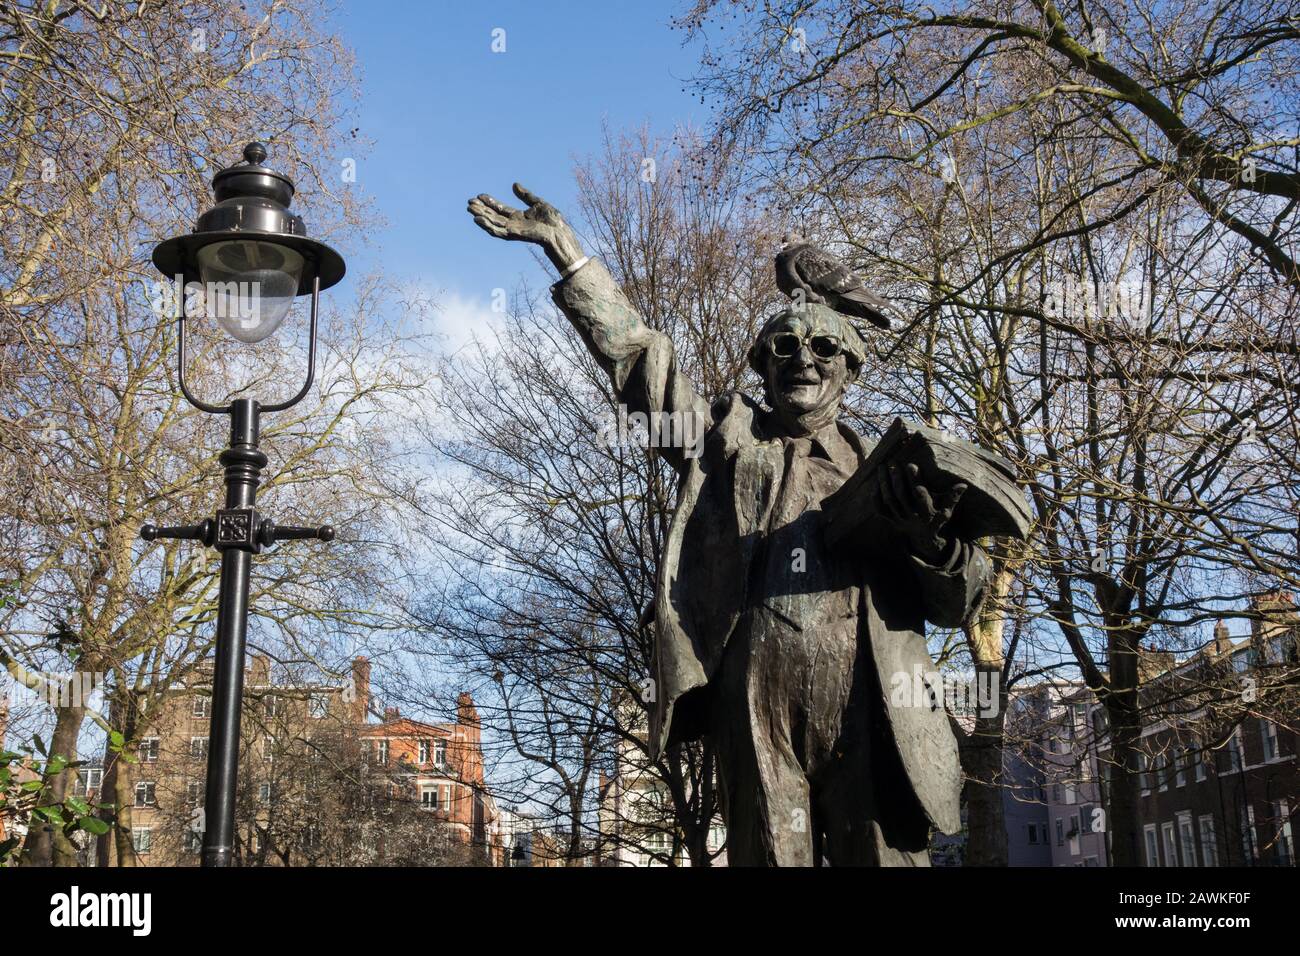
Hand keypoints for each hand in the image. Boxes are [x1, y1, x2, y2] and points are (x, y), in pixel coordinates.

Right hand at [467, 183, 585, 272]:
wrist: (559, 231)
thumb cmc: (552, 220)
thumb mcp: (537, 202)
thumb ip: (525, 195)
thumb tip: (514, 185)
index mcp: (518, 216)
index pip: (500, 209)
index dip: (490, 202)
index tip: (479, 195)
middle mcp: (513, 224)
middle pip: (493, 216)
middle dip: (481, 209)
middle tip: (470, 202)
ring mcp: (513, 229)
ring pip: (492, 223)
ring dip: (481, 216)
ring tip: (470, 209)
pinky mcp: (513, 234)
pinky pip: (497, 231)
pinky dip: (487, 225)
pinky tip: (478, 219)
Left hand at [874, 461, 965, 563]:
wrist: (923, 539)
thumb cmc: (936, 519)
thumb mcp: (946, 510)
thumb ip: (952, 497)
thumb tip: (963, 484)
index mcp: (927, 514)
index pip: (920, 496)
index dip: (915, 481)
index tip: (911, 465)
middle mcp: (912, 517)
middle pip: (901, 496)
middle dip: (897, 478)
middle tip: (893, 462)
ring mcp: (899, 519)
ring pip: (889, 500)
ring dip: (885, 483)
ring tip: (883, 466)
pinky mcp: (890, 521)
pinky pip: (880, 509)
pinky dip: (876, 497)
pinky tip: (876, 483)